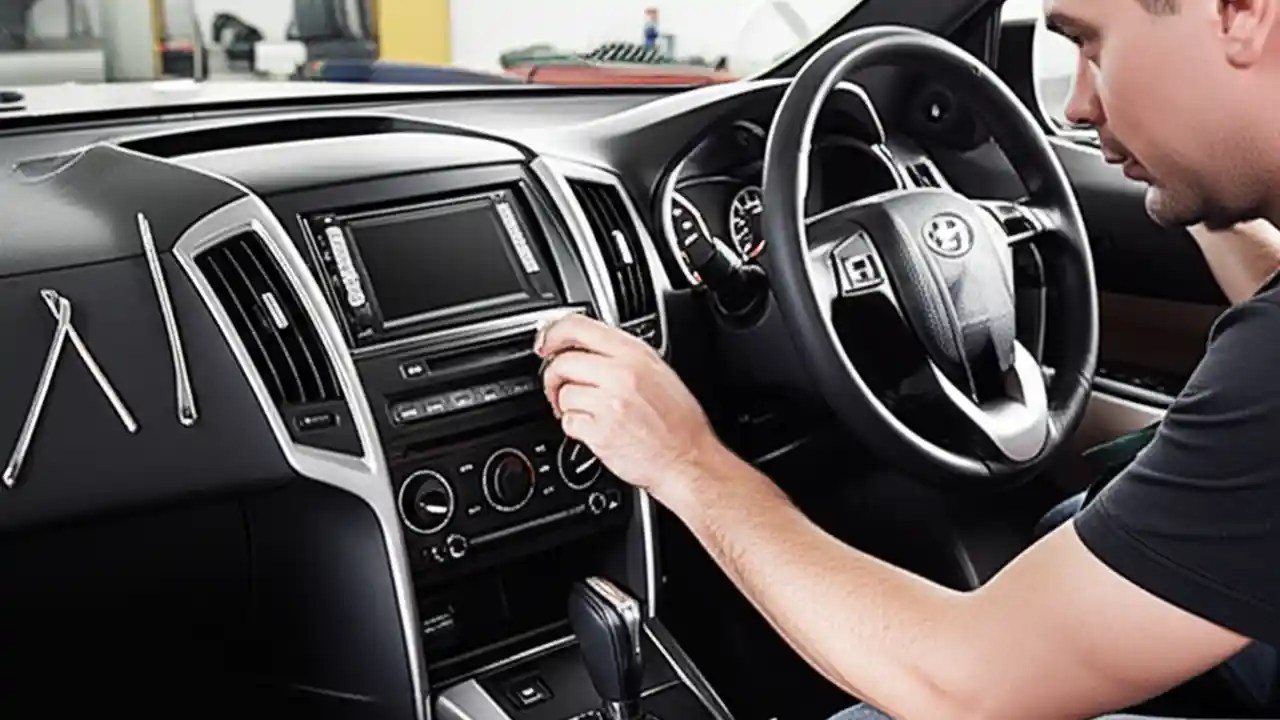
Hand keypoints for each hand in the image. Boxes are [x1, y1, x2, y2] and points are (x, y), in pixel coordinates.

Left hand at [535, 314, 717, 496]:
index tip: (544, 343)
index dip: (552, 333)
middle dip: (553, 376)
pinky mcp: (600, 432)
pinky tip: (595, 428)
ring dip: (568, 405)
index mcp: (634, 353)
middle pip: (562, 362)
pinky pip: (569, 422)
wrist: (687, 459)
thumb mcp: (657, 371)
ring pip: (563, 393)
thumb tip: (583, 345)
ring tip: (588, 412)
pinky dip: (575, 426)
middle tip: (559, 386)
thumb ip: (622, 354)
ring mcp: (609, 404)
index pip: (577, 327)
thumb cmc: (677, 420)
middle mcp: (621, 375)